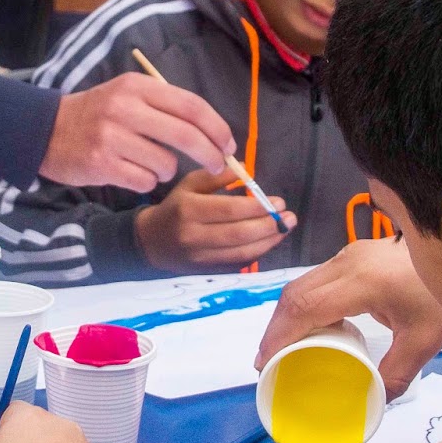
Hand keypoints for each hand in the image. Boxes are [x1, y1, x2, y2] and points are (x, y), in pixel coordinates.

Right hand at [42, 72, 234, 192]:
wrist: (47, 131)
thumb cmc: (98, 115)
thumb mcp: (128, 95)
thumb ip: (166, 108)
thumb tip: (214, 134)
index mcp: (137, 87)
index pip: (191, 106)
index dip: (217, 128)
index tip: (229, 145)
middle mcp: (125, 109)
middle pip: (186, 135)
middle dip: (210, 155)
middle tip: (218, 166)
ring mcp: (112, 137)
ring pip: (166, 164)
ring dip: (167, 170)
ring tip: (150, 164)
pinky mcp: (102, 164)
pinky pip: (145, 181)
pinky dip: (146, 181)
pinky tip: (132, 173)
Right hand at [135, 168, 294, 271]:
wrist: (153, 243)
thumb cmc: (176, 207)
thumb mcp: (190, 184)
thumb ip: (217, 175)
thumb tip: (248, 172)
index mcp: (188, 210)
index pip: (228, 210)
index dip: (257, 207)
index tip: (278, 201)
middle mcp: (193, 236)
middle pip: (238, 234)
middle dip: (268, 226)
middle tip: (288, 216)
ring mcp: (201, 258)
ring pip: (241, 253)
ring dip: (269, 241)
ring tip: (285, 227)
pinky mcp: (208, 270)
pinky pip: (239, 263)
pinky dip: (259, 252)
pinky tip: (271, 240)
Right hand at [255, 238, 441, 399]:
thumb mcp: (424, 341)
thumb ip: (395, 376)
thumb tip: (372, 403)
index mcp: (363, 281)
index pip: (304, 308)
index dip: (278, 336)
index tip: (266, 363)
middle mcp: (349, 261)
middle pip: (294, 294)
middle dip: (275, 329)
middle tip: (268, 361)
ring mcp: (350, 253)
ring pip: (303, 283)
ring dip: (288, 315)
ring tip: (284, 346)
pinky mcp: (356, 254)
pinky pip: (318, 279)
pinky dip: (305, 303)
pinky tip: (311, 325)